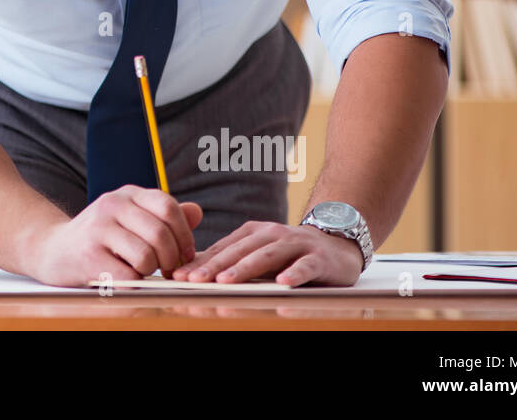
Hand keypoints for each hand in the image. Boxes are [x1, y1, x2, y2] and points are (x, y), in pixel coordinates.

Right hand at [25, 185, 202, 286]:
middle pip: (161, 233)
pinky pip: (128, 275)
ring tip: (141, 272)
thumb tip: (196, 212)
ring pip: (146, 256)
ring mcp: (98, 228)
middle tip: (168, 271)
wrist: (51, 249)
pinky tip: (124, 279)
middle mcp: (112, 204)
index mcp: (127, 194)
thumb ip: (162, 217)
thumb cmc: (99, 237)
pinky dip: (133, 284)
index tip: (185, 255)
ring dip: (151, 272)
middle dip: (172, 259)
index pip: (168, 207)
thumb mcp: (129, 219)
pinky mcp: (89, 254)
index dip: (184, 234)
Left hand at [171, 220, 363, 286]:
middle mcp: (272, 234)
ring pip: (267, 256)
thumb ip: (230, 260)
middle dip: (215, 266)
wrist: (336, 243)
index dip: (201, 262)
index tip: (180, 276)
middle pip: (239, 251)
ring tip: (226, 281)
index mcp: (252, 233)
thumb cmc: (289, 254)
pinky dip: (294, 273)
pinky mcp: (318, 257)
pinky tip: (283, 283)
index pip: (223, 249)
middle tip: (195, 280)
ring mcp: (296, 244)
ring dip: (245, 268)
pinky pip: (305, 266)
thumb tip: (191, 272)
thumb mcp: (258, 254)